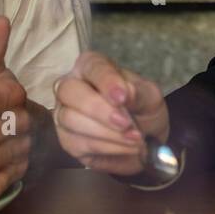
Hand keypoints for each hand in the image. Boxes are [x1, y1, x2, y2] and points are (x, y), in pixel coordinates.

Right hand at [53, 52, 167, 175]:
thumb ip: (138, 93)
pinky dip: (107, 147)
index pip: (93, 67)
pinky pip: (79, 143)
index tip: (122, 97)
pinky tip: (126, 147)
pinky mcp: (66, 140)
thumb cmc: (143, 109)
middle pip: (69, 91)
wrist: (144, 141)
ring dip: (107, 133)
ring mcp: (64, 113)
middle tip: (126, 123)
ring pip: (71, 119)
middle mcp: (71, 86)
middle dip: (99, 110)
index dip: (107, 82)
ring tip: (134, 138)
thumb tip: (125, 92)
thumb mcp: (150, 97)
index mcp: (92, 66)